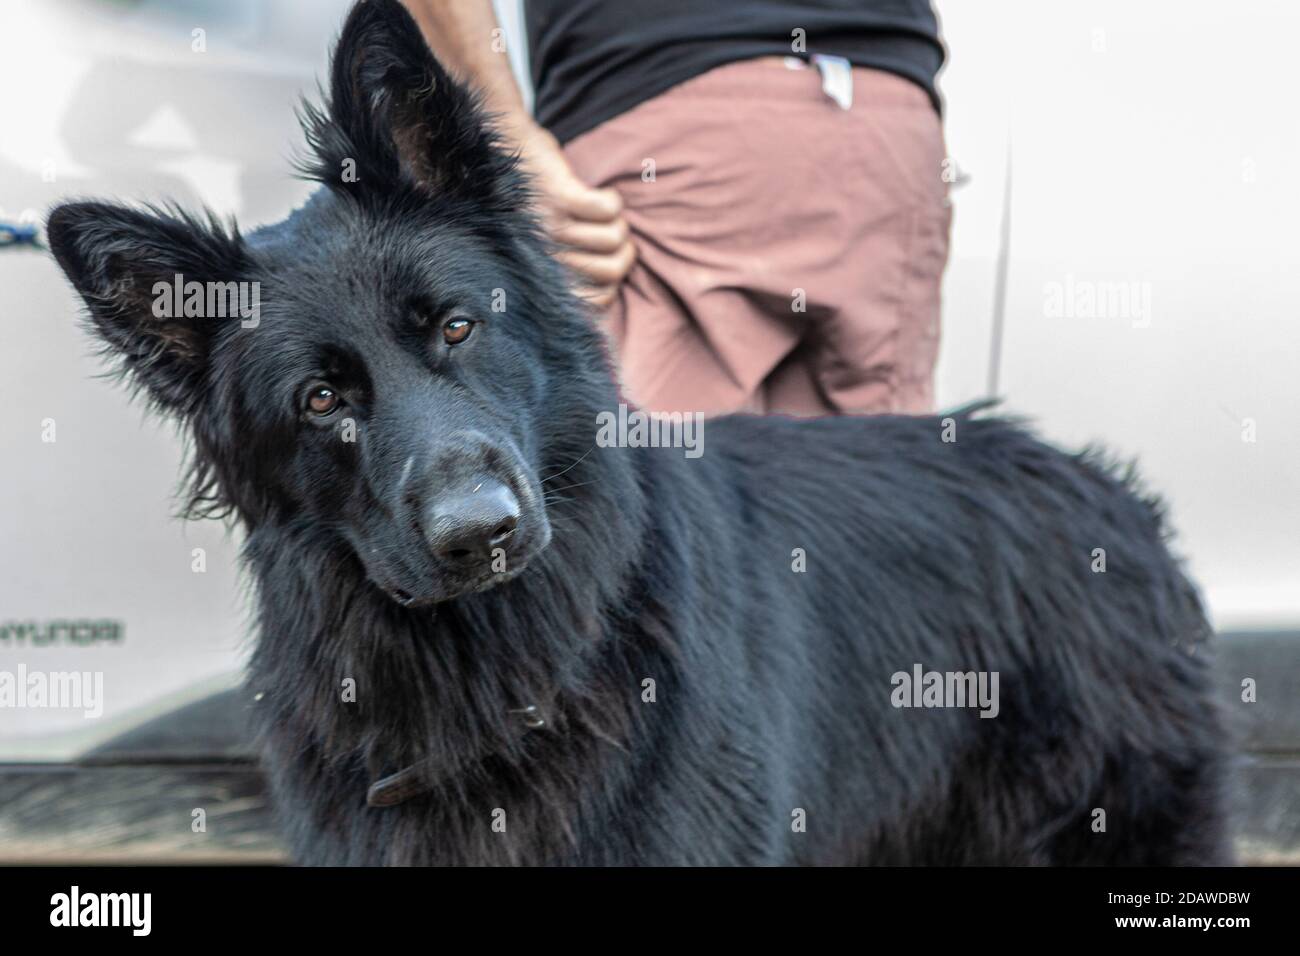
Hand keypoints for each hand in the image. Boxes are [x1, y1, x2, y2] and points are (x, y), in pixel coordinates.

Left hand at [506, 121, 634, 308]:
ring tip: (599, 210)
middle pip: (613, 270)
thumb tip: (607, 287)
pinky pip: (607, 209)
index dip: (612, 284)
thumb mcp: (543, 246)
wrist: (502, 151)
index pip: (598, 300)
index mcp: (542, 274)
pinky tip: (599, 194)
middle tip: (608, 230)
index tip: (606, 262)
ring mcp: (552, 225)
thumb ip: (569, 271)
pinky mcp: (560, 196)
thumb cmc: (526, 202)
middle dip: (622, 250)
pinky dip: (610, 200)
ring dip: (615, 221)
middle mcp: (545, 255)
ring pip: (614, 238)